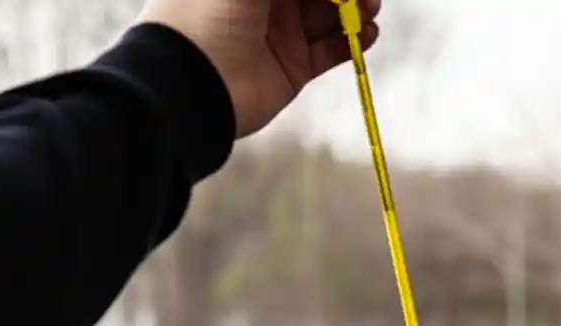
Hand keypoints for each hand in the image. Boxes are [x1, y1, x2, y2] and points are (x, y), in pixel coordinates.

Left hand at [139, 0, 380, 137]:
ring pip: (329, 17)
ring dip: (355, 11)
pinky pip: (330, 51)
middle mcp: (265, 4)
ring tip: (371, 9)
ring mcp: (279, 35)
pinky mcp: (291, 69)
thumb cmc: (207, 15)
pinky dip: (352, 42)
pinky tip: (368, 34)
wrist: (189, 83)